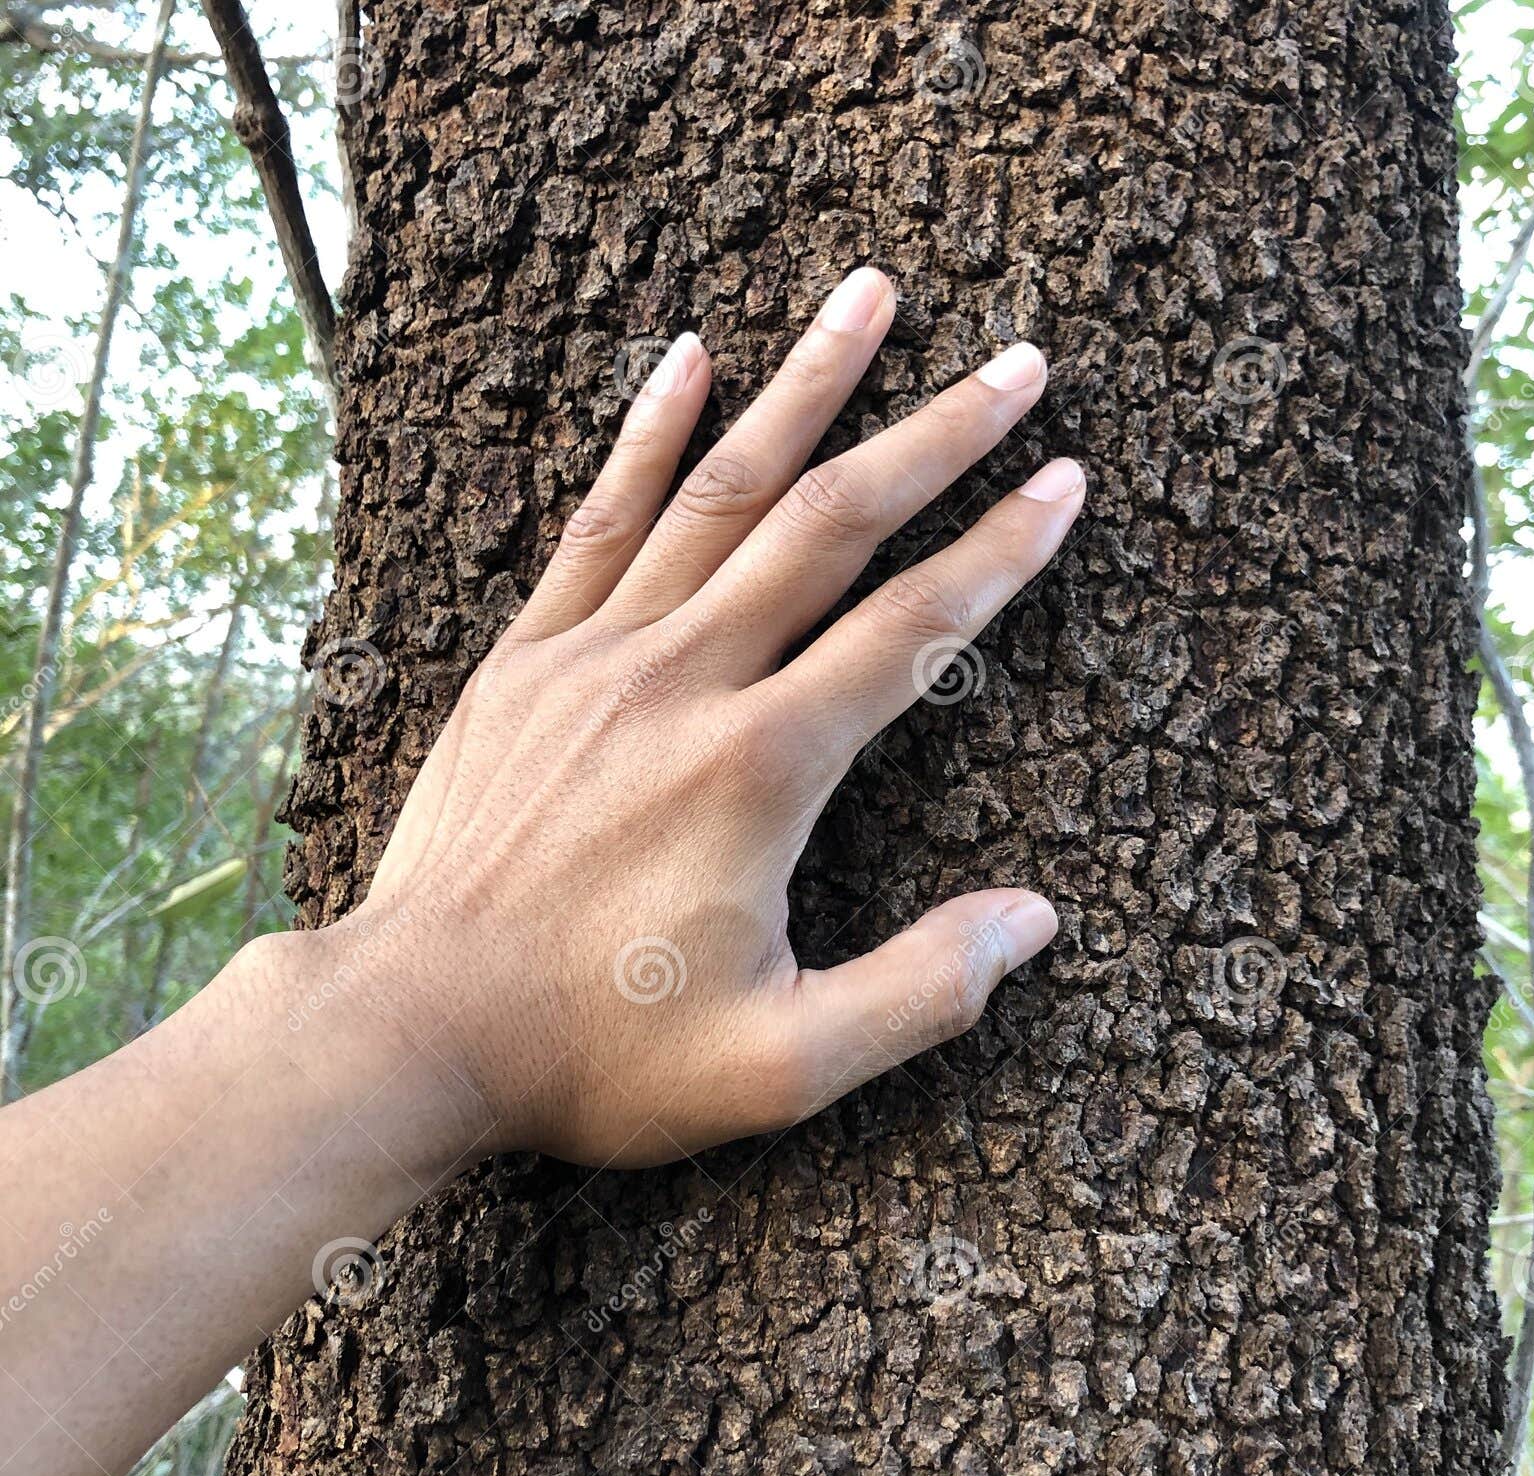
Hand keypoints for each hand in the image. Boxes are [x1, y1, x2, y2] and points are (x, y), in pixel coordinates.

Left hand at [335, 266, 1084, 1168]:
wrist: (412, 1026)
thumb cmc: (596, 1054)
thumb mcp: (779, 1066)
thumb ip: (920, 991)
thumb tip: (1036, 921)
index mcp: (762, 769)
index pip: (911, 629)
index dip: (1001, 551)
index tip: (1065, 481)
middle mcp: (686, 682)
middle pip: (832, 525)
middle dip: (938, 437)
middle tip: (1019, 362)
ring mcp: (598, 657)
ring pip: (723, 491)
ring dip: (806, 389)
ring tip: (870, 297)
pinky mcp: (528, 660)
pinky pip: (599, 519)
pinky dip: (649, 434)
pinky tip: (687, 359)